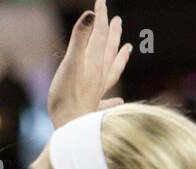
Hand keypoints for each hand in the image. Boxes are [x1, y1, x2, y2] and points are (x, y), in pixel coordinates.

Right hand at [48, 0, 131, 129]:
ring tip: (128, 49)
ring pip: (112, 70)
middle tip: (117, 20)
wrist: (71, 129)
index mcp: (93, 62)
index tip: (100, 2)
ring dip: (120, 58)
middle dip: (112, 34)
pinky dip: (112, 100)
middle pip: (109, 50)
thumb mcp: (70, 64)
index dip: (100, 17)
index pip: (99, 34)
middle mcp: (99, 75)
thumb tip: (89, 15)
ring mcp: (97, 92)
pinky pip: (105, 102)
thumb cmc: (67, 97)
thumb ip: (79, 39)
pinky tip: (117, 101)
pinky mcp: (92, 109)